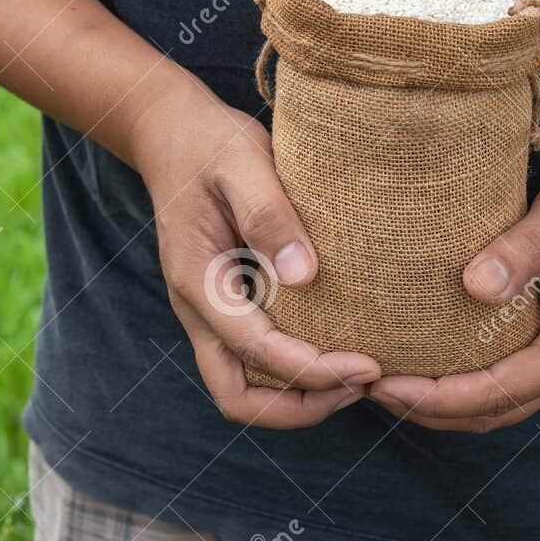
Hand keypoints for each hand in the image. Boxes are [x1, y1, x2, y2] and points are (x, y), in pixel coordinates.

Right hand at [132, 78, 380, 427]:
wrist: (171, 132)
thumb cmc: (210, 142)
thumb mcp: (242, 161)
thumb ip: (269, 214)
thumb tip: (306, 275)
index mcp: (197, 280)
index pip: (256, 351)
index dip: (312, 370)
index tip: (369, 365)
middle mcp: (198, 309)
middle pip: (238, 398)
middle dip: (301, 407)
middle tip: (362, 384)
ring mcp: (209, 313)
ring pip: (244, 388)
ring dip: (299, 398)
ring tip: (357, 378)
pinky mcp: (226, 307)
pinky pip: (255, 363)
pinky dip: (294, 374)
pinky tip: (339, 349)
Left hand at [367, 161, 539, 431]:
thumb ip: (519, 251)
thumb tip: (474, 286)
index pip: (502, 391)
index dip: (440, 396)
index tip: (387, 385)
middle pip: (494, 411)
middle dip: (430, 408)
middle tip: (369, 388)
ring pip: (495, 406)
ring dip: (440, 404)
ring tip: (382, 385)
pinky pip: (500, 386)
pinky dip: (458, 387)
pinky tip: (418, 369)